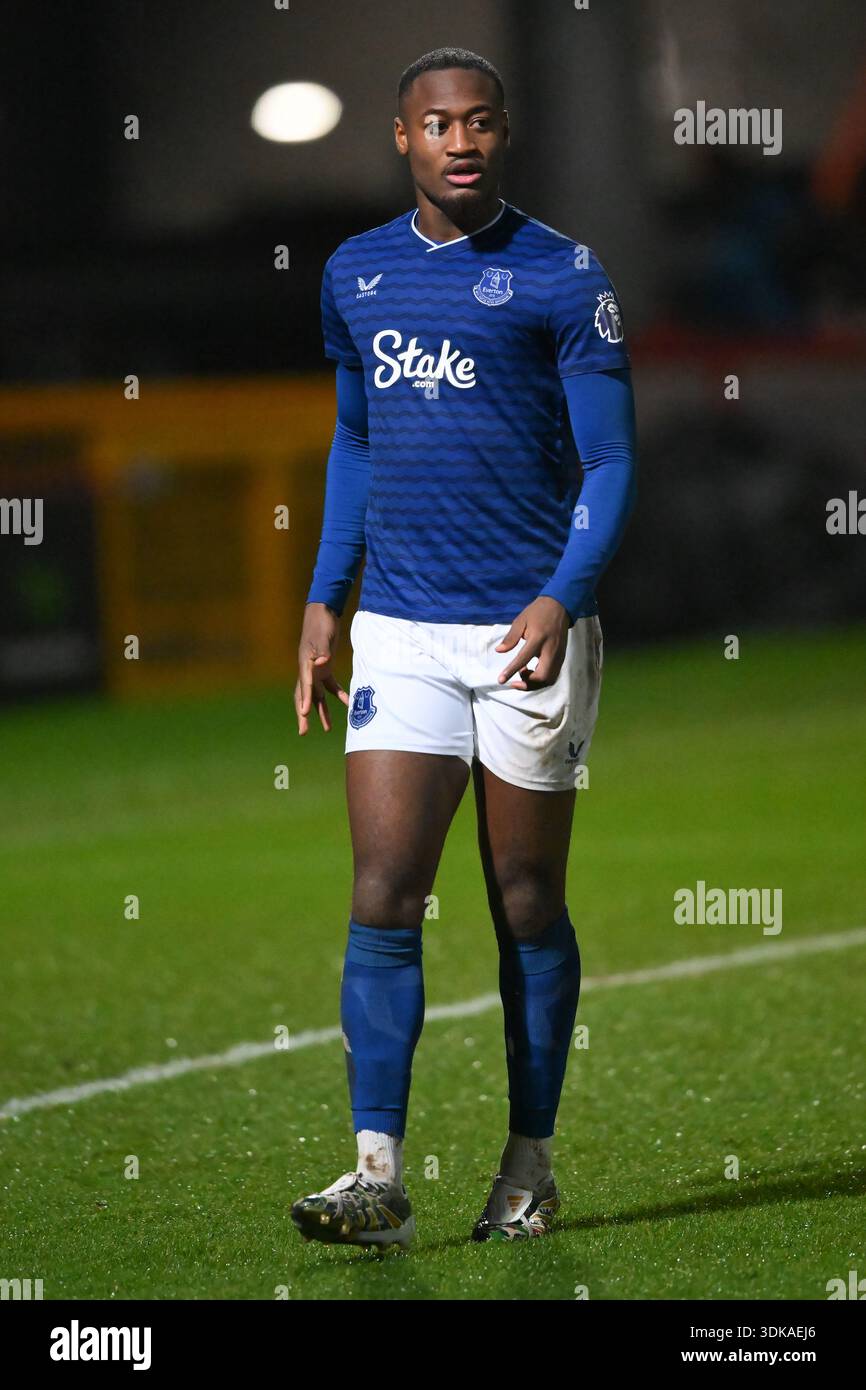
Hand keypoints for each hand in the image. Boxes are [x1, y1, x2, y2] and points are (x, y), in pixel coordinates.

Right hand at [295, 603, 350, 733]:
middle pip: (304, 696)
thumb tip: (322, 663)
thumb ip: (321, 650)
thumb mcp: (322, 636)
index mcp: (305, 663)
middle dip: (304, 715)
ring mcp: (316, 670)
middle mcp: (308, 670)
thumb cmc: (321, 623)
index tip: (305, 714)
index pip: (304, 685)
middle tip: (303, 732)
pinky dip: (338, 695)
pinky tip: (347, 704)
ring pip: (317, 695)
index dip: (305, 700)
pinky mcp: (325, 668)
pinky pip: (330, 686)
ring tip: (328, 729)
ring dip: (322, 711)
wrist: (323, 612)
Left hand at [495, 596, 569, 688]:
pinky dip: (541, 680)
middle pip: (542, 676)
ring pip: (549, 679)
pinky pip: (552, 675)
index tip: (501, 680)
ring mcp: (559, 655)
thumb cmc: (538, 612)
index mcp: (538, 638)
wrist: (560, 607)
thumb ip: (511, 637)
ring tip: (523, 674)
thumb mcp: (521, 620)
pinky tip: (531, 672)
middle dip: (527, 684)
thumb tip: (499, 650)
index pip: (524, 658)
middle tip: (514, 682)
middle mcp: (551, 649)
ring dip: (534, 684)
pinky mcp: (561, 658)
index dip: (511, 671)